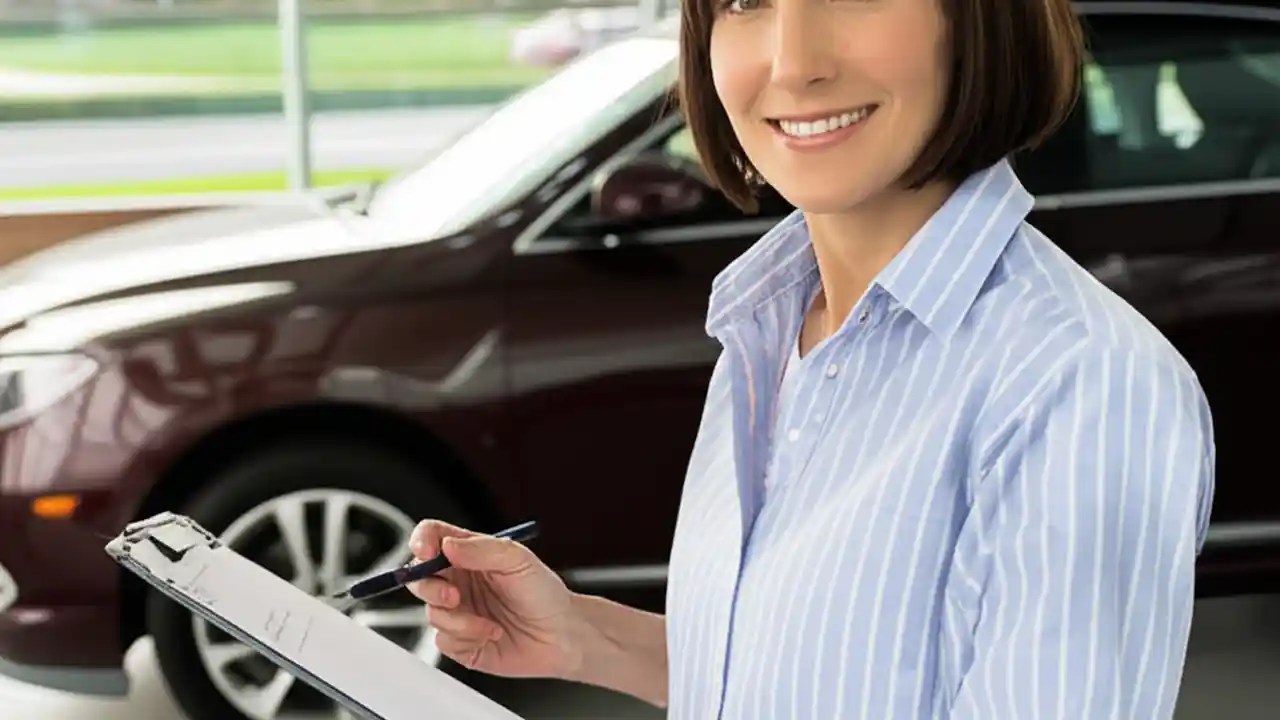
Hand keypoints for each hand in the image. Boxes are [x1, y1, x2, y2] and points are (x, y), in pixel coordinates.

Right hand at [406, 520, 582, 678]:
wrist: (561, 635)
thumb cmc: (544, 593)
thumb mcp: (518, 560)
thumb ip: (481, 550)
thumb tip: (448, 545)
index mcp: (469, 554)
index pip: (432, 537)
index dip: (422, 540)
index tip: (427, 551)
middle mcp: (458, 581)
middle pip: (419, 577)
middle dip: (430, 588)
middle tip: (454, 596)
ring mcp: (458, 611)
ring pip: (431, 612)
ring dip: (459, 620)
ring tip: (489, 623)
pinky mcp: (460, 641)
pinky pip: (442, 640)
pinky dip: (465, 638)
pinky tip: (490, 634)